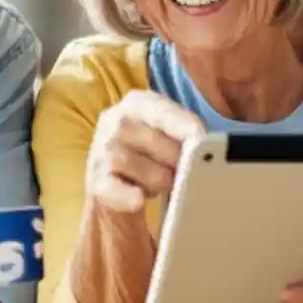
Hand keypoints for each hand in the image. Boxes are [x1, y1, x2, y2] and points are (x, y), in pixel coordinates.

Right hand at [86, 90, 205, 213]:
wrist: (116, 180)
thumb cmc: (150, 152)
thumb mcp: (167, 134)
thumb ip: (185, 134)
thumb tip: (207, 150)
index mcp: (136, 102)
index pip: (165, 112)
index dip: (187, 128)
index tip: (206, 143)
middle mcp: (113, 120)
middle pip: (156, 141)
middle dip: (176, 159)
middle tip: (184, 171)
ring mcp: (101, 152)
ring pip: (142, 168)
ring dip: (159, 180)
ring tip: (163, 184)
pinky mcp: (95, 182)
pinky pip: (115, 190)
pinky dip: (128, 197)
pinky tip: (138, 200)